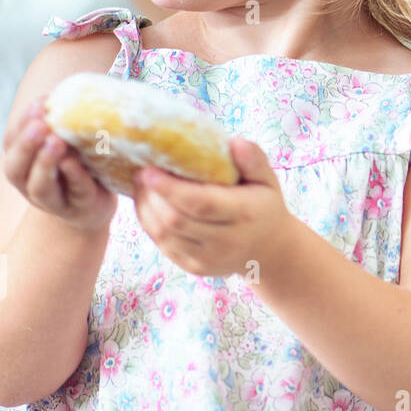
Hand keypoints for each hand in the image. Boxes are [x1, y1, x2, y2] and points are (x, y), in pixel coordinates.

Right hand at [3, 95, 117, 231]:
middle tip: (40, 124)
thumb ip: (63, 121)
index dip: (22, 123)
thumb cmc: (76, 165)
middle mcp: (28, 183)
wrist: (92, 206)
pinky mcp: (77, 208)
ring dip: (45, 162)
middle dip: (27, 143)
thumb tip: (75, 86)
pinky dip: (73, 177)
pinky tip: (74, 163)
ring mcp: (52, 201)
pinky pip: (73, 193)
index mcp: (22, 162)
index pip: (12, 141)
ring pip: (39, 185)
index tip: (39, 103)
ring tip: (56, 142)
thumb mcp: (66, 141)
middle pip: (16, 166)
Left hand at [132, 138, 291, 279]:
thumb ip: (254, 160)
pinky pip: (163, 245)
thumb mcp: (267, 179)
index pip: (201, 203)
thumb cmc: (263, 205)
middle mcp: (226, 241)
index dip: (171, 188)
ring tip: (142, 186)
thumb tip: (235, 142)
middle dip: (152, 196)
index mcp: (244, 214)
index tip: (150, 170)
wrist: (269, 249)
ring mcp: (208, 258)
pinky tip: (149, 204)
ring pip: (164, 234)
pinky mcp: (194, 267)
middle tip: (142, 173)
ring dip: (146, 208)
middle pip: (176, 220)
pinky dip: (149, 223)